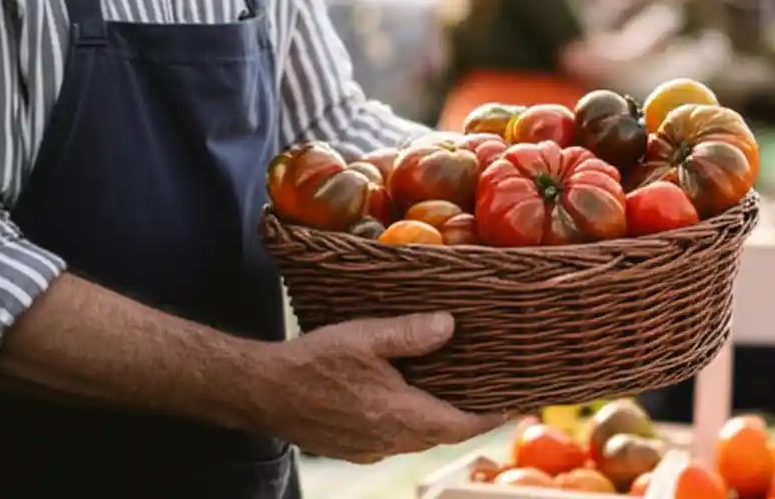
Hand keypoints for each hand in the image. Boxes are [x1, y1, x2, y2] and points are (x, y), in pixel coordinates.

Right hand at [255, 313, 503, 463]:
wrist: (260, 392)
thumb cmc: (313, 362)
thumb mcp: (366, 337)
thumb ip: (410, 334)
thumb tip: (450, 325)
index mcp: (401, 416)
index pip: (461, 425)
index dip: (491, 417)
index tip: (514, 405)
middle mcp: (389, 441)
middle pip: (442, 434)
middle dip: (467, 417)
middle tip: (489, 393)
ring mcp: (368, 449)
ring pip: (417, 438)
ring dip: (437, 420)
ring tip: (453, 394)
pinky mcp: (351, 448)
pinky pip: (393, 439)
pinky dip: (410, 422)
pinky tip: (406, 400)